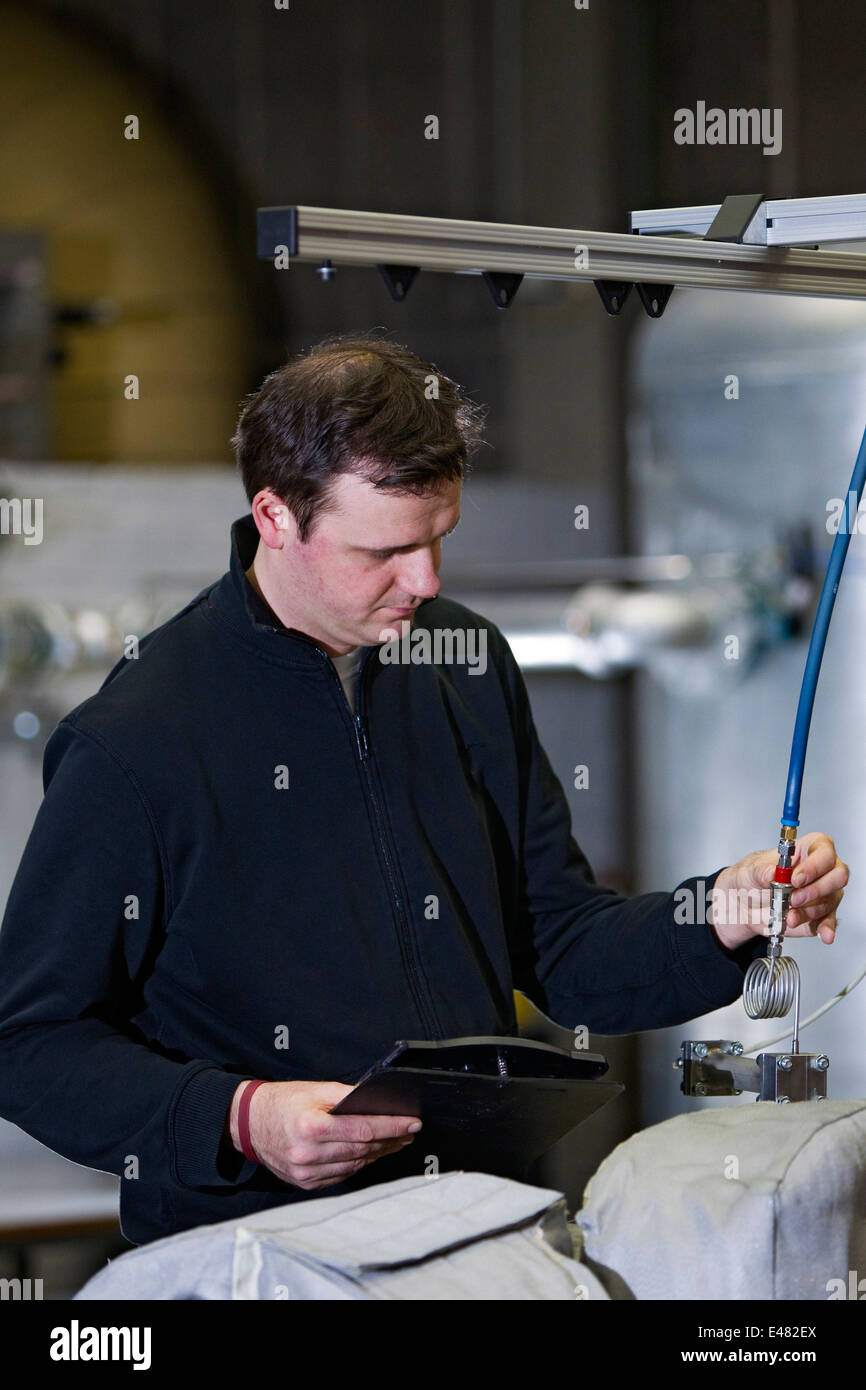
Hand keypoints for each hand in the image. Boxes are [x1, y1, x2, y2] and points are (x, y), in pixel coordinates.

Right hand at [229, 1079, 420, 1190]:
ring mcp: (306, 1173)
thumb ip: (347, 1095)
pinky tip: (370, 1153)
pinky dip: (358, 1163)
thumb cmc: (283, 1102)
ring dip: (378, 1153)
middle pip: (363, 1149)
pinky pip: (342, 1175)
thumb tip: (379, 1101)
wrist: (248, 1124)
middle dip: (390, 1140)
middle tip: (409, 1132)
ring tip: (395, 1142)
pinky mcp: (306, 1184)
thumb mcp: (315, 1089)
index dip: (393, 1127)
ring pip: (355, 1165)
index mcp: (311, 1127)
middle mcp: (308, 1154)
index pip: (364, 1129)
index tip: (413, 1123)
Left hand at [709, 831, 848, 951]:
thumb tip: (774, 872)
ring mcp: (825, 893)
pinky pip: (830, 922)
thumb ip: (763, 870)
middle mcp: (822, 870)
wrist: (745, 904)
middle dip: (815, 889)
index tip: (795, 878)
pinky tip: (824, 934)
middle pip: (838, 876)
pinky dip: (827, 929)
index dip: (814, 865)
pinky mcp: (821, 915)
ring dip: (808, 911)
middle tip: (793, 898)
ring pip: (830, 901)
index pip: (824, 852)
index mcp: (807, 849)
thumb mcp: (751, 869)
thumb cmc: (754, 878)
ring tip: (788, 916)